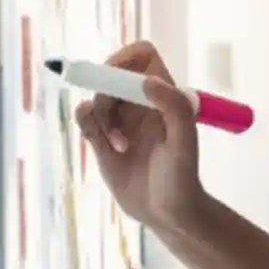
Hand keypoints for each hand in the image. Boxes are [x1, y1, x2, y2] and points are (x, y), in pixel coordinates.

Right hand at [75, 40, 202, 231]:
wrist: (166, 212)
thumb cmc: (182, 177)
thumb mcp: (184, 143)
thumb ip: (174, 108)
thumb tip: (148, 81)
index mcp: (164, 95)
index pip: (141, 56)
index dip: (126, 59)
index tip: (118, 80)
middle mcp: (141, 102)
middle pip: (111, 74)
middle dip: (105, 92)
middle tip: (113, 120)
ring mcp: (121, 119)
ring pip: (95, 96)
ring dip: (99, 116)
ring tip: (119, 145)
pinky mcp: (103, 138)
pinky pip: (84, 117)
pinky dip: (87, 126)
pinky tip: (108, 149)